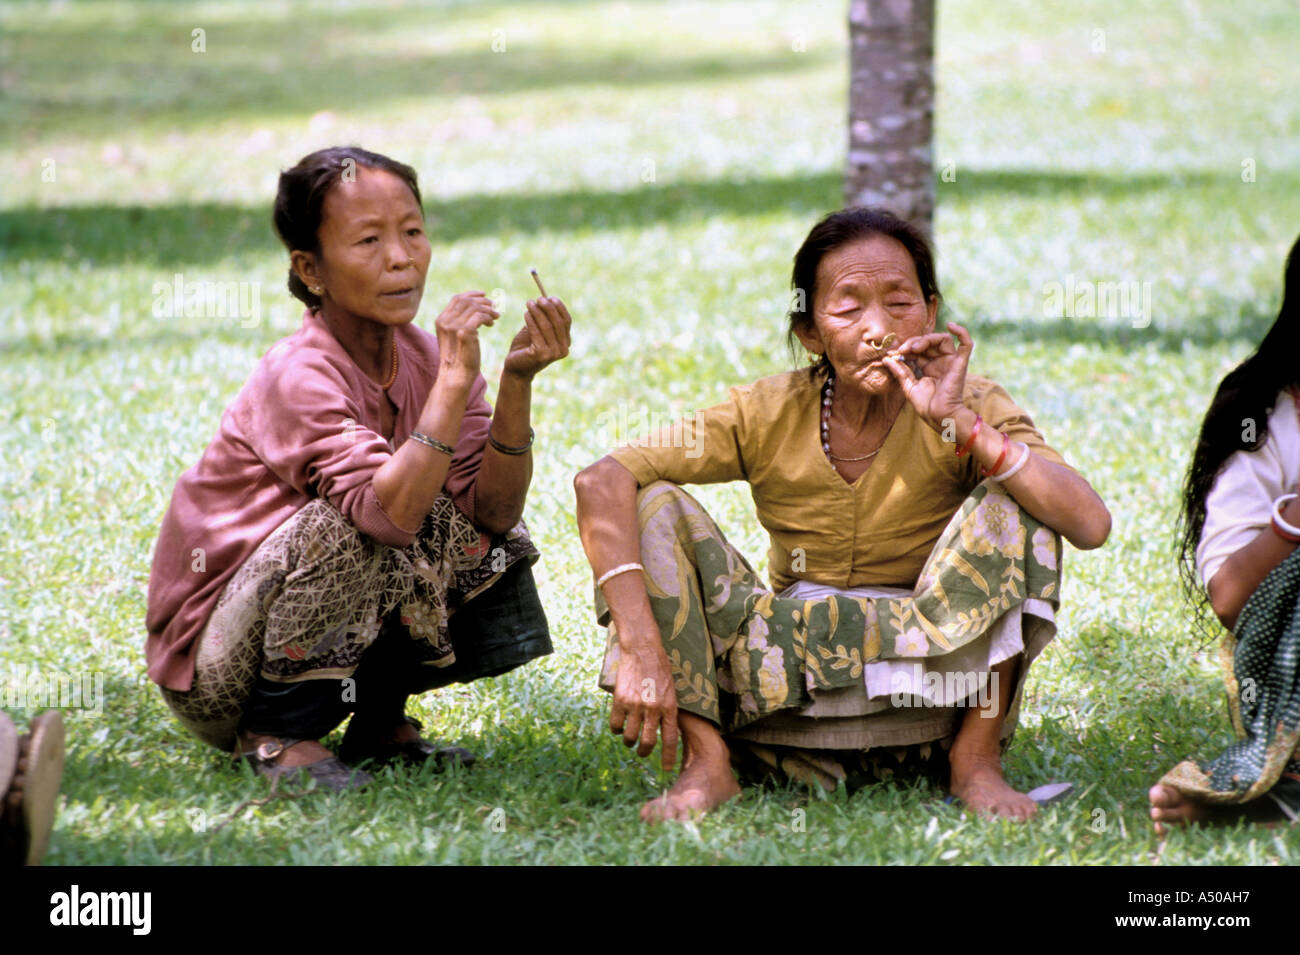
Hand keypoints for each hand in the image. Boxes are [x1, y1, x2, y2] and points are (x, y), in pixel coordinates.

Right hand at [435, 291, 498, 376]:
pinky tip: (491, 324)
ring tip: (495, 317)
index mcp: (441, 319)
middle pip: (467, 301)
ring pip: (475, 307)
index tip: (484, 295)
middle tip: (494, 307)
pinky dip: (488, 318)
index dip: (471, 294)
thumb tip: (475, 308)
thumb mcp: (455, 335)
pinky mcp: (464, 332)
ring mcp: (454, 326)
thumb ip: (459, 321)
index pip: (457, 298)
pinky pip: (480, 316)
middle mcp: (445, 320)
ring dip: (488, 310)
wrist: (456, 374)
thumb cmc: (459, 357)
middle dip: (483, 301)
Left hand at [503, 296, 571, 380]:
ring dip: (537, 312)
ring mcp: (553, 353)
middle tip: (538, 298)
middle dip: (548, 308)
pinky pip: (536, 332)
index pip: (567, 321)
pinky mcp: (541, 354)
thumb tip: (547, 298)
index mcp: (565, 343)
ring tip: (529, 303)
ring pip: (547, 326)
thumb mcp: (537, 331)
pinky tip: (526, 313)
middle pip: (558, 322)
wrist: (516, 368)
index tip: (550, 297)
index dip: (559, 307)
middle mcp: (563, 349)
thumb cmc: (526, 348)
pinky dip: (531, 321)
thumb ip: (544, 319)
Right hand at [610, 637, 679, 771]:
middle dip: (645, 752)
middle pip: (648, 742)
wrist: (642, 649)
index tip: (667, 768)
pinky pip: (616, 725)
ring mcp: (636, 705)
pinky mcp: (620, 700)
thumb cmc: (660, 669)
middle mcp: (653, 708)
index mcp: (669, 706)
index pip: (670, 738)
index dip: (668, 756)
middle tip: (643, 752)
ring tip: (630, 740)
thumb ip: (670, 711)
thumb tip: (671, 733)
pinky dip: (617, 730)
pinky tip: (619, 727)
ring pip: (630, 737)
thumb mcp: (672, 690)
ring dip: (629, 742)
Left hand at [884, 321, 972, 431]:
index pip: (918, 350)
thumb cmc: (926, 406)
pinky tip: (951, 325)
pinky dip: (961, 332)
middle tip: (902, 350)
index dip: (906, 349)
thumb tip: (886, 358)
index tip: (893, 353)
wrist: (940, 416)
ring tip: (914, 347)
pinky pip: (966, 343)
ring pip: (942, 339)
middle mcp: (940, 362)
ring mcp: (951, 361)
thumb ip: (899, 371)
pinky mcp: (960, 363)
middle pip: (928, 342)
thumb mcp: (908, 386)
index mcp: (929, 367)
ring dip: (926, 339)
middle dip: (913, 343)